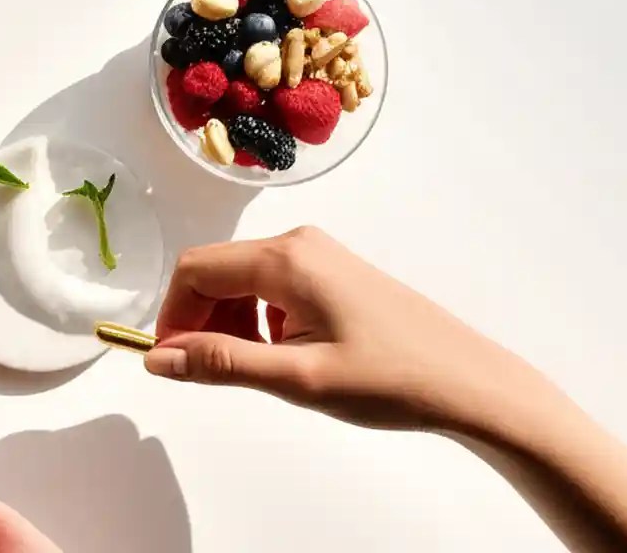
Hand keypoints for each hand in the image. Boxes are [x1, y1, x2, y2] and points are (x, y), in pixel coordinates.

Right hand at [146, 226, 538, 430]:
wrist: (469, 382)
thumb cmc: (389, 380)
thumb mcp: (296, 378)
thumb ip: (220, 364)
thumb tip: (157, 360)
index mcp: (285, 259)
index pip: (195, 270)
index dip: (171, 317)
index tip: (174, 365)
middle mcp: (298, 244)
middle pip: (215, 271)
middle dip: (199, 321)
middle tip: (211, 375)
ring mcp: (319, 256)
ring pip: (242, 281)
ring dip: (228, 324)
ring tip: (254, 371)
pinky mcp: (334, 273)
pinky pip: (271, 287)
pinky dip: (257, 320)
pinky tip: (282, 357)